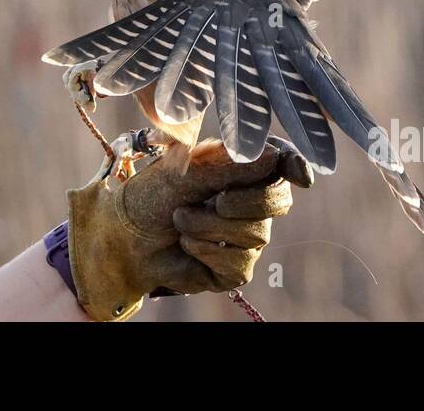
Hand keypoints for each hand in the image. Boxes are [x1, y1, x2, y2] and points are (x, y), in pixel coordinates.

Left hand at [66, 136, 311, 320]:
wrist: (122, 236)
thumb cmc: (151, 194)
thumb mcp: (187, 170)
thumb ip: (229, 163)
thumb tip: (273, 155)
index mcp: (240, 168)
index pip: (282, 163)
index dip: (296, 167)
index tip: (301, 176)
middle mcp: (249, 200)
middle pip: (278, 201)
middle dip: (246, 202)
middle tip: (215, 200)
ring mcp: (243, 236)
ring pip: (256, 235)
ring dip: (211, 226)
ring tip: (181, 220)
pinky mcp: (232, 268)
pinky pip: (239, 263)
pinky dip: (207, 251)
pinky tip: (186, 244)